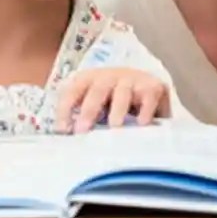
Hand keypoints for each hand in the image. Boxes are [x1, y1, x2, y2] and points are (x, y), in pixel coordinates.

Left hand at [54, 68, 169, 133]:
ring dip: (117, 110)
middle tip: (83, 130)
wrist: (147, 88)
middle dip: (89, 110)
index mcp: (89, 80)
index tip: (62, 131)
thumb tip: (66, 141)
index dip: (65, 109)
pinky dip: (145, 111)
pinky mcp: (154, 87)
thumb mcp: (95, 107)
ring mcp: (133, 80)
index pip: (73, 91)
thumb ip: (82, 120)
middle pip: (97, 90)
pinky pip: (149, 97)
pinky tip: (142, 124)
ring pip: (122, 93)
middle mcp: (110, 76)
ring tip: (114, 127)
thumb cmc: (112, 103)